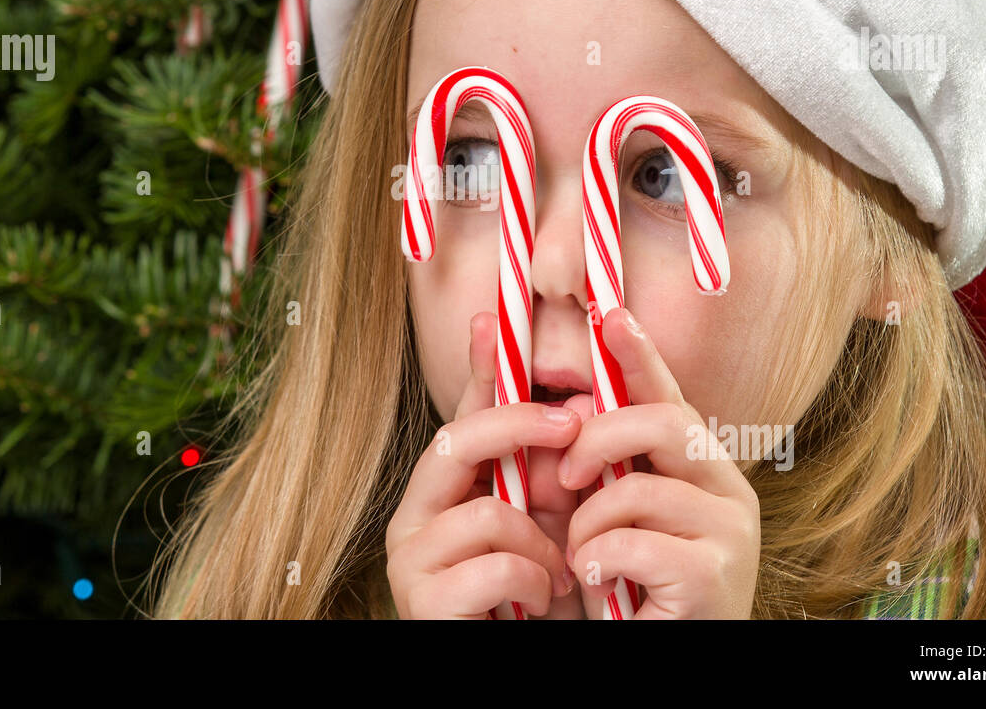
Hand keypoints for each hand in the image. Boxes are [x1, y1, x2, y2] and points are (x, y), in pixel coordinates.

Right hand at [386, 312, 581, 617]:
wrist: (518, 661)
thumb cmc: (533, 601)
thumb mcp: (547, 527)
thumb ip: (546, 473)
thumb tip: (574, 408)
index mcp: (440, 495)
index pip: (458, 419)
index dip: (478, 371)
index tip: (493, 324)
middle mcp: (413, 519)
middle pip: (456, 441)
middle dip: (519, 425)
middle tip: (575, 426)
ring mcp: (410, 561)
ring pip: (488, 513)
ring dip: (542, 543)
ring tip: (563, 574)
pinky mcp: (423, 602)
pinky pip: (494, 567)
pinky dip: (533, 582)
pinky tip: (540, 602)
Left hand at [558, 307, 760, 618]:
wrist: (658, 662)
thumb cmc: (629, 592)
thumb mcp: (602, 519)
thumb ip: (590, 470)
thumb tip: (562, 412)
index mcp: (700, 470)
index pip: (670, 398)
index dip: (640, 356)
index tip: (612, 315)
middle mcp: (728, 490)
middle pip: (662, 421)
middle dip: (598, 437)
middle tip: (563, 474)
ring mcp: (730, 531)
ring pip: (637, 487)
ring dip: (587, 524)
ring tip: (583, 560)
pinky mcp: (716, 575)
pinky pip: (633, 542)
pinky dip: (597, 561)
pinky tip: (598, 585)